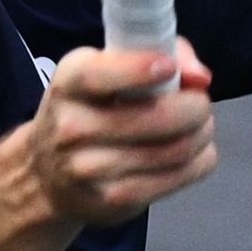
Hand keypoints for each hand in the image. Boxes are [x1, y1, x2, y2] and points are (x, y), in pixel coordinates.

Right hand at [26, 40, 216, 224]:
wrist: (49, 174)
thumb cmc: (93, 107)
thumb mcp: (110, 65)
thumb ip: (161, 50)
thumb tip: (200, 77)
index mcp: (70, 81)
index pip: (99, 75)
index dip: (139, 69)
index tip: (168, 66)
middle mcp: (72, 126)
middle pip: (158, 117)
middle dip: (196, 106)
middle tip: (199, 102)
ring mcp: (90, 169)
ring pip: (177, 149)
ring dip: (202, 133)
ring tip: (199, 126)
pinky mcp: (114, 200)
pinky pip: (180, 176)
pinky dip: (200, 160)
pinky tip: (193, 152)